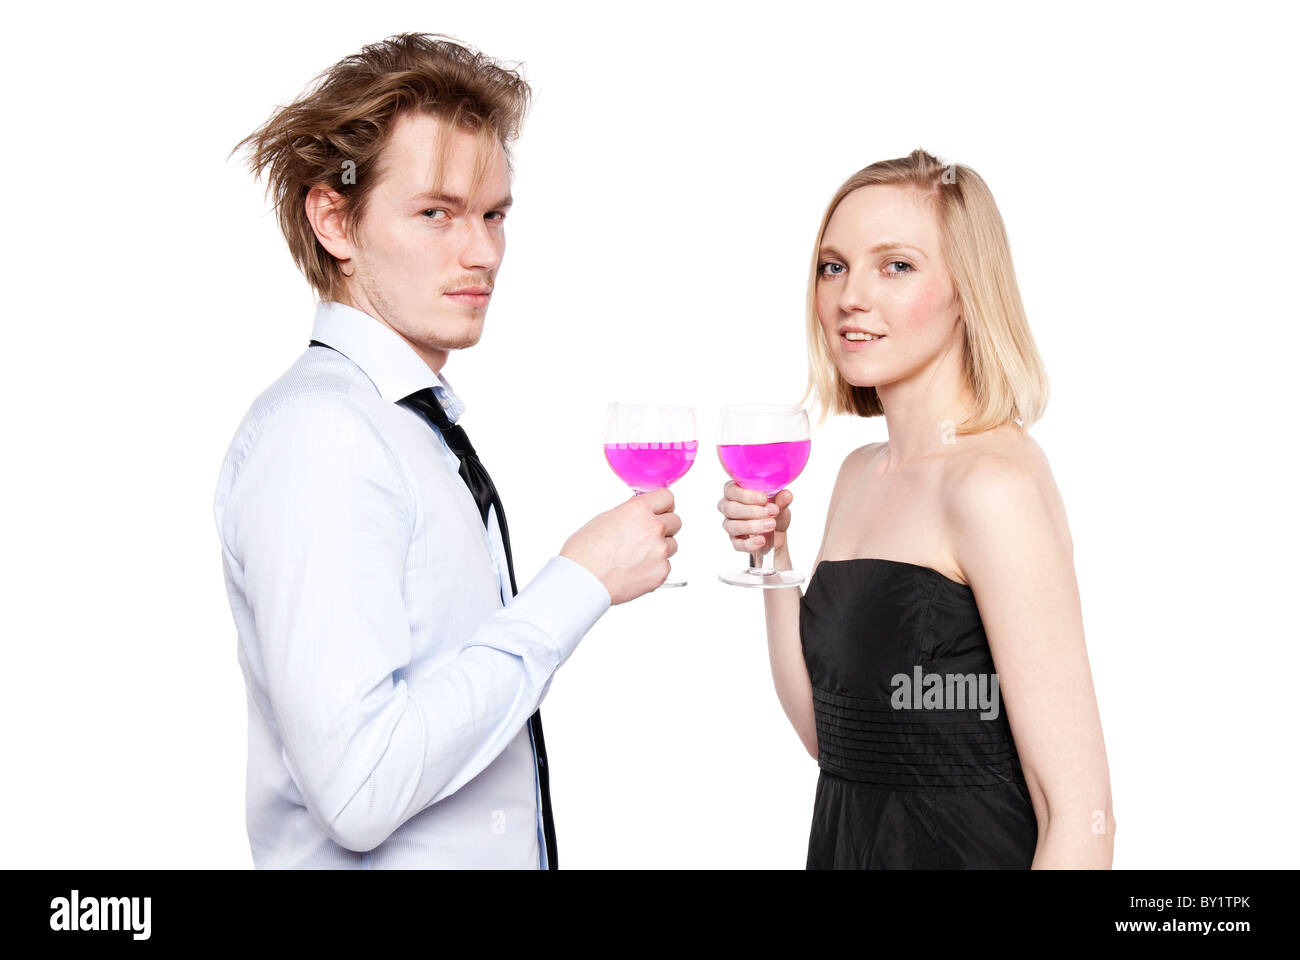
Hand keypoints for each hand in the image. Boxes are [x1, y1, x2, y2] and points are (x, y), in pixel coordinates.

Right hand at [560, 488, 681, 603]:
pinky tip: (636, 569)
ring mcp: (660, 551)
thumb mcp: (605, 519)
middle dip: (664, 526)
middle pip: (675, 521)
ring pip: (672, 545)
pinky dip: (655, 568)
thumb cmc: (585, 553)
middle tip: (647, 535)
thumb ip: (630, 514)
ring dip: (660, 548)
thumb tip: (640, 514)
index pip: (666, 497)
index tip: (660, 510)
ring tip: (637, 555)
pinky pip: (666, 566)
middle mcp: (653, 528)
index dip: (662, 505)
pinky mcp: (661, 572)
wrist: (583, 580)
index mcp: (639, 510)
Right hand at [718, 481, 792, 555]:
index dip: (745, 495)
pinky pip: (738, 544)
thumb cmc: (773, 512)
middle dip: (752, 511)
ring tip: (771, 524)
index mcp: (735, 492)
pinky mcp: (735, 541)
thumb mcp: (780, 504)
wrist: (776, 533)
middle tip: (772, 512)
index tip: (764, 499)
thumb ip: (781, 499)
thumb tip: (786, 494)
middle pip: (731, 509)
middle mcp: (728, 507)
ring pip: (733, 526)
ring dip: (752, 526)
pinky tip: (761, 540)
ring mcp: (730, 525)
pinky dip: (750, 543)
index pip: (731, 490)